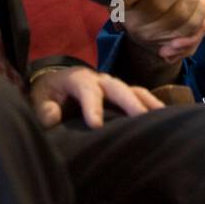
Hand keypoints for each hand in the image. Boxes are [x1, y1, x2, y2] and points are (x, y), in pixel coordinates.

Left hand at [28, 66, 163, 128]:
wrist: (56, 85)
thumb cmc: (49, 93)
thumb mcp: (39, 99)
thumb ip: (44, 109)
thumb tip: (53, 118)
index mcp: (77, 78)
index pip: (87, 89)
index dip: (93, 106)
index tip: (96, 125)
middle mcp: (99, 79)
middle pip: (118, 87)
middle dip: (130, 102)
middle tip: (142, 117)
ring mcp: (113, 87)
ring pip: (133, 91)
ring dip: (148, 103)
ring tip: (163, 117)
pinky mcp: (121, 96)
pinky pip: (139, 98)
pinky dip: (151, 106)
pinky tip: (165, 119)